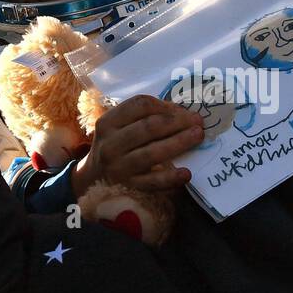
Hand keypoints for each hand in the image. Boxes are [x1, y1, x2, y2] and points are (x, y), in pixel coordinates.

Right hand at [71, 95, 202, 198]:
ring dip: (178, 143)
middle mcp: (111, 144)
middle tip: (198, 121)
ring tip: (197, 136)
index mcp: (109, 122)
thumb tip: (182, 111)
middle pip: (148, 127)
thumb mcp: (120, 126)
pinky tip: (186, 173)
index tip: (183, 110)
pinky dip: (170, 178)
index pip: (140, 105)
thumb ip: (144, 116)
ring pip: (151, 153)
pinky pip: (152, 183)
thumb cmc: (116, 145)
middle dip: (177, 122)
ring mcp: (119, 167)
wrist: (94, 178)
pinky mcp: (129, 187)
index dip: (165, 105)